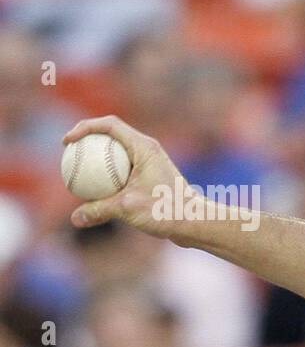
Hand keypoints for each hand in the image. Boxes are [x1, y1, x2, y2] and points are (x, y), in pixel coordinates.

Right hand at [63, 116, 189, 239]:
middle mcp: (148, 150)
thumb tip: (75, 218)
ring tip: (77, 169)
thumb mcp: (128, 208)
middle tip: (69, 152)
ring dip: (98, 156)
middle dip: (88, 138)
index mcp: (144, 147)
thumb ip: (100, 210)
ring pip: (117, 152)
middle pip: (111, 134)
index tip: (67, 142)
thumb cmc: (167, 211)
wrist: (195, 221)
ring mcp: (150, 162)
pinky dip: (108, 173)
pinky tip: (95, 190)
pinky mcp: (151, 175)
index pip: (109, 124)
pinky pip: (123, 168)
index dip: (84, 127)